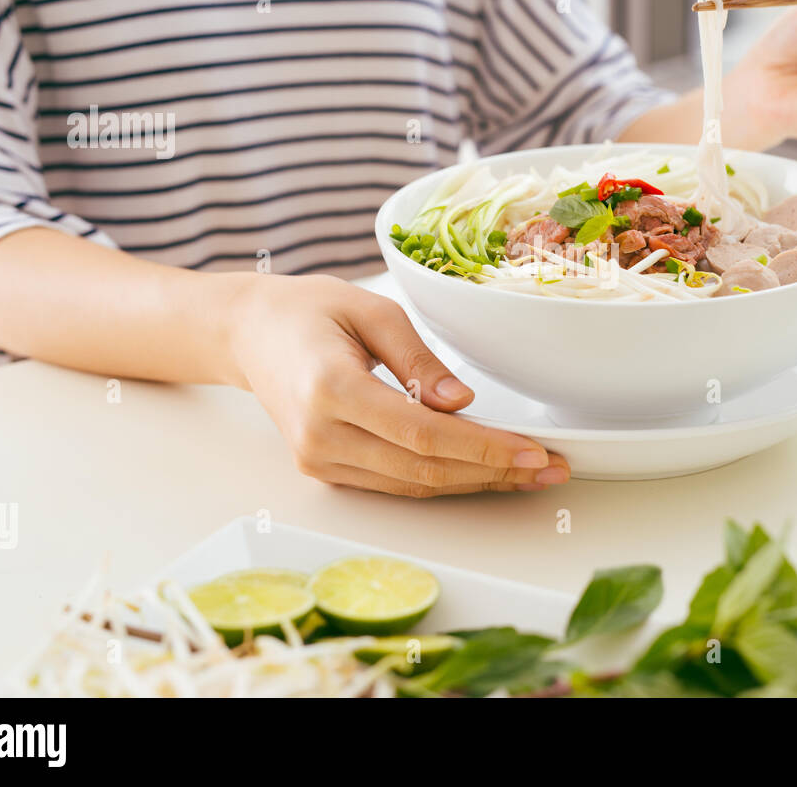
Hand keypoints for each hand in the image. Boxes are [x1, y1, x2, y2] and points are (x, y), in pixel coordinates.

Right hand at [226, 273, 568, 496]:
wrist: (248, 333)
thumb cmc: (308, 311)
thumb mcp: (372, 311)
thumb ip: (420, 360)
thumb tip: (464, 402)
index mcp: (331, 389)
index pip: (423, 434)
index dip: (484, 448)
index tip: (533, 450)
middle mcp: (320, 436)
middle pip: (423, 469)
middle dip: (494, 472)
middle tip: (549, 467)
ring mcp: (318, 460)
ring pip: (413, 485)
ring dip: (476, 482)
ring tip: (529, 473)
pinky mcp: (324, 470)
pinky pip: (395, 484)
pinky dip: (444, 479)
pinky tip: (484, 470)